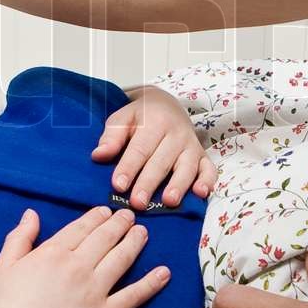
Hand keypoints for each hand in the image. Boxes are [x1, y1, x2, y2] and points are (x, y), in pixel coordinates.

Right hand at [0, 206, 169, 307]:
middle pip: (105, 238)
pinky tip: (164, 272)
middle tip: (131, 216)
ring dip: (135, 243)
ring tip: (144, 233)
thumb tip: (32, 213)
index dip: (97, 217)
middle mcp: (77, 266)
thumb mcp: (3, 267)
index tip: (107, 211)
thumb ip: (19, 237)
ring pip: (122, 259)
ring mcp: (94, 291)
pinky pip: (133, 296)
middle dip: (120, 224)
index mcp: (53, 252)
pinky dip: (151, 283)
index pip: (82, 227)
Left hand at [92, 86, 216, 209]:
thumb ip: (112, 137)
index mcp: (155, 122)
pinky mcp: (203, 156)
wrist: (166, 104)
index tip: (118, 185)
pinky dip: (207, 181)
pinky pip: (209, 169)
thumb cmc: (140, 117)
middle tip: (138, 202)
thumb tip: (99, 155)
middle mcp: (176, 133)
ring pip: (186, 167)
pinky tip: (200, 194)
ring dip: (179, 185)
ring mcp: (191, 145)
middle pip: (161, 161)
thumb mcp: (122, 119)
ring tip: (169, 202)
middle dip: (149, 182)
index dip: (129, 167)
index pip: (140, 148)